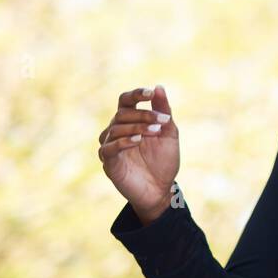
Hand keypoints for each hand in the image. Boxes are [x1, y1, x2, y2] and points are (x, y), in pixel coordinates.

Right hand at [99, 85, 179, 222]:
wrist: (161, 189)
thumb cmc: (163, 161)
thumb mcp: (169, 133)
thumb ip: (164, 111)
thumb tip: (159, 87)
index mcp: (130, 121)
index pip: (125, 101)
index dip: (136, 94)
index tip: (150, 93)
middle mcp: (116, 130)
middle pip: (123, 113)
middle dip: (145, 115)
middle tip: (164, 120)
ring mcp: (110, 145)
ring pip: (116, 128)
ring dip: (138, 127)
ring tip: (156, 131)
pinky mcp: (108, 161)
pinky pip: (110, 147)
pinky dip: (124, 141)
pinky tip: (138, 140)